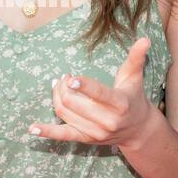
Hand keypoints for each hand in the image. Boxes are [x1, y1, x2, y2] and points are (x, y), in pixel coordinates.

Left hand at [28, 36, 154, 151]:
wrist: (138, 130)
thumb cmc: (133, 97)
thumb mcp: (135, 77)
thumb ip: (137, 58)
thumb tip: (145, 38)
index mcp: (120, 103)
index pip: (99, 94)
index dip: (84, 87)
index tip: (70, 78)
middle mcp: (108, 121)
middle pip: (76, 103)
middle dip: (64, 87)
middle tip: (64, 76)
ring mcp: (96, 132)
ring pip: (66, 113)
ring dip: (56, 97)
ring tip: (58, 85)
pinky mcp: (86, 139)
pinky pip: (63, 135)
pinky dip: (47, 132)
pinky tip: (33, 128)